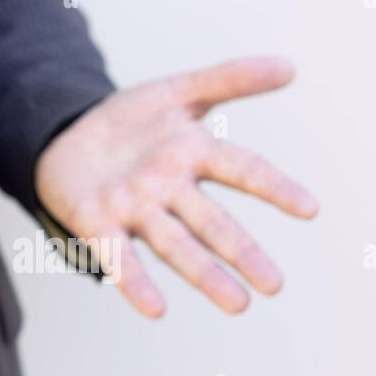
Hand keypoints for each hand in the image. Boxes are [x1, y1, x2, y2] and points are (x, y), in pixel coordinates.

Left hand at [34, 56, 318, 317]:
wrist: (64, 133)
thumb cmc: (130, 122)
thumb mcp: (175, 92)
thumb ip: (228, 80)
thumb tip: (290, 66)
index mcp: (192, 154)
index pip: (241, 169)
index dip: (273, 187)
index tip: (311, 208)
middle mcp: (169, 189)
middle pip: (211, 222)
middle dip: (241, 251)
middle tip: (275, 285)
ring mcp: (134, 208)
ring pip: (174, 244)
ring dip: (204, 274)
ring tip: (238, 305)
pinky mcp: (96, 221)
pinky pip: (117, 253)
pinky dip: (134, 280)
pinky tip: (155, 308)